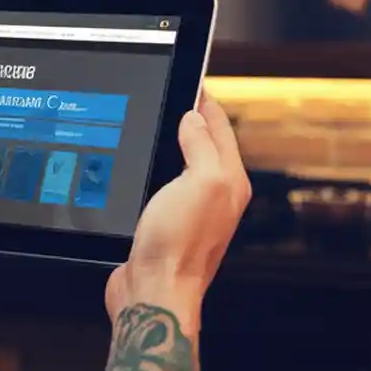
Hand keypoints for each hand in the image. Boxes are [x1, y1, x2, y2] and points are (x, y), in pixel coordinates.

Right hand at [105, 95, 250, 331]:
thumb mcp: (199, 181)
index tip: (192, 80)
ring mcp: (191, 212)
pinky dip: (155, 171)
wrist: (154, 291)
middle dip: (190, 120)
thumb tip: (193, 118)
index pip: (220, 128)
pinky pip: (164, 187)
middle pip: (204, 145)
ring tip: (158, 125)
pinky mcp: (167, 226)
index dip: (205, 102)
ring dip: (172, 145)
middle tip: (173, 96)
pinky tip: (142, 169)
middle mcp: (215, 197)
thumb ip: (200, 145)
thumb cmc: (179, 245)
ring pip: (183, 166)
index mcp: (229, 182)